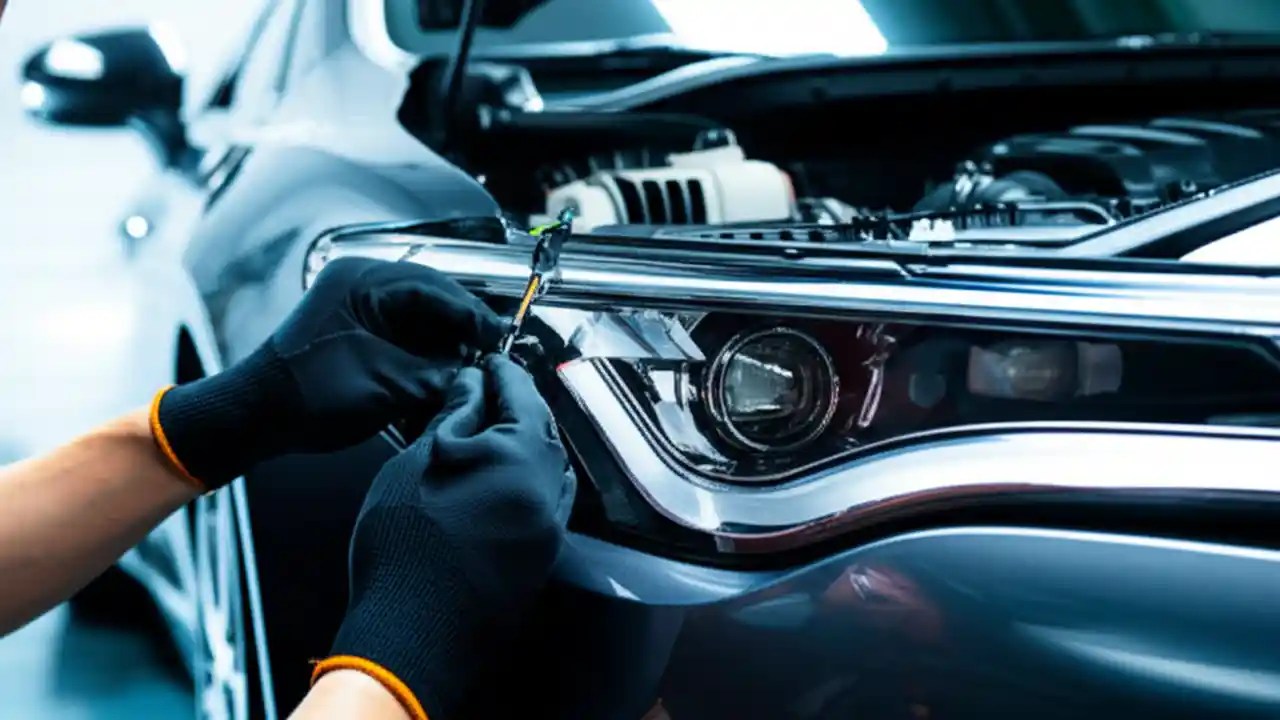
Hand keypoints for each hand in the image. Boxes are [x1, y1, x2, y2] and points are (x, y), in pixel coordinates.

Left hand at [153, 258, 503, 488]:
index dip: (473, 316)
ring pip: (419, 316)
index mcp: (363, 280)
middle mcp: (360, 284)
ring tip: (469, 365)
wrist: (255, 416)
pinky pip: (401, 332)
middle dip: (462, 327)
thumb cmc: (309, 394)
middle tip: (491, 352)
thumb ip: (440, 372)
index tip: (500, 338)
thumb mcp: (389, 385)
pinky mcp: (354, 330)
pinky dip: (423, 351)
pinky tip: (441, 371)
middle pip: (430, 298)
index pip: (436, 288)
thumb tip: (479, 371)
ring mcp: (355, 306)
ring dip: (444, 341)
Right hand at [317, 355, 574, 719]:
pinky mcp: (542, 558)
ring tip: (494, 431)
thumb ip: (452, 418)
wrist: (413, 631)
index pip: (521, 395)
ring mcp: (551, 527)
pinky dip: (530, 479)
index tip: (489, 360)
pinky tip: (505, 477)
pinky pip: (546, 502)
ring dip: (527, 443)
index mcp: (522, 455)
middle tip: (491, 391)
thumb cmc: (404, 541)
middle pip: (542, 431)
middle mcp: (549, 489)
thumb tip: (472, 384)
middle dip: (519, 406)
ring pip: (548, 468)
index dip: (503, 372)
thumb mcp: (417, 463)